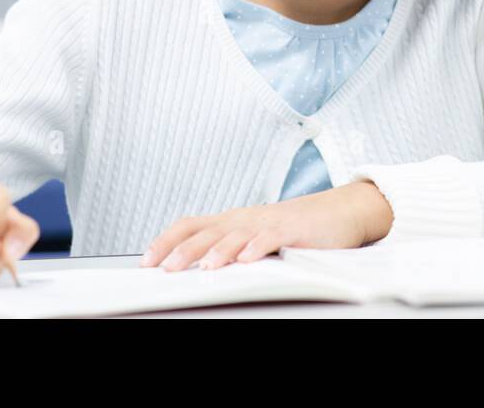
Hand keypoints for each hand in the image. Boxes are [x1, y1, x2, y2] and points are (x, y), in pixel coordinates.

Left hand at [140, 181, 393, 271]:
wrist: (338, 213)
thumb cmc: (294, 230)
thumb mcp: (254, 238)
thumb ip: (228, 249)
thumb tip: (194, 270)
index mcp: (231, 221)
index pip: (190, 225)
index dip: (166, 240)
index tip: (145, 261)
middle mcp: (244, 219)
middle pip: (207, 231)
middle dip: (183, 250)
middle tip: (164, 268)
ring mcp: (268, 222)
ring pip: (236, 234)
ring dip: (218, 251)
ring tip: (204, 268)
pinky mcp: (293, 229)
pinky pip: (272, 237)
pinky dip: (258, 247)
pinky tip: (247, 260)